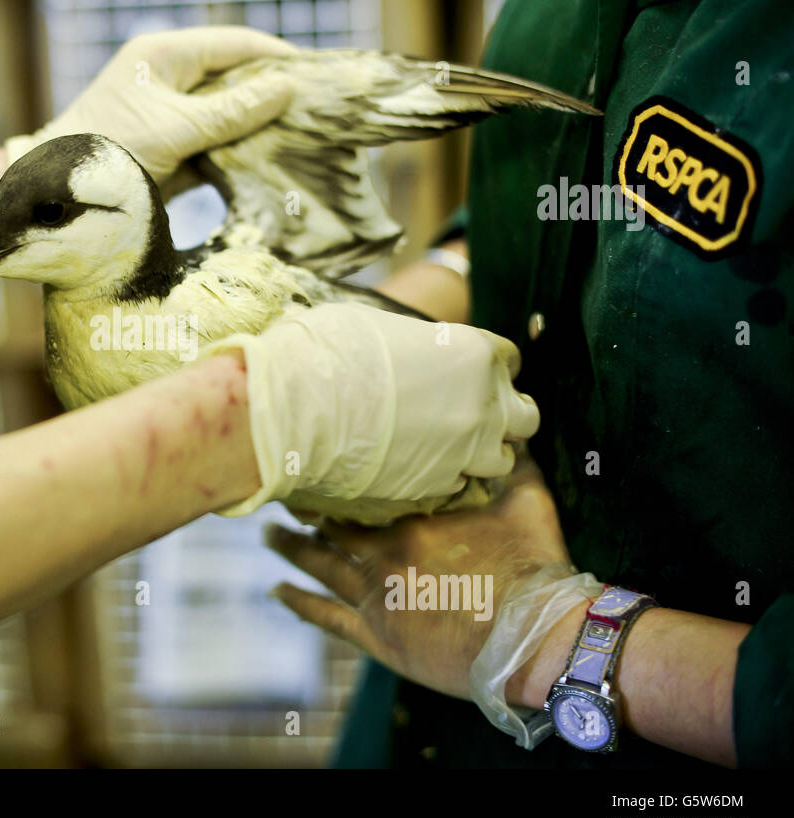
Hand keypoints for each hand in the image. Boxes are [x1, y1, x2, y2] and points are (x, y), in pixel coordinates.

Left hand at [7, 26, 297, 184]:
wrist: (60, 202)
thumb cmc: (109, 153)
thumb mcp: (177, 130)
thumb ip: (233, 112)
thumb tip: (287, 88)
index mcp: (164, 56)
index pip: (233, 44)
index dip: (276, 56)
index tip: (319, 71)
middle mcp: (168, 79)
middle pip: (233, 78)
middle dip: (273, 92)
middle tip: (319, 108)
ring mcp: (169, 115)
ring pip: (227, 113)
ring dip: (260, 126)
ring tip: (305, 135)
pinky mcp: (171, 150)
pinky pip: (215, 144)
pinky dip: (240, 153)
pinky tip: (272, 162)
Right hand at [208, 303, 539, 515]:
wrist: (293, 409)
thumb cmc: (325, 354)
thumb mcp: (376, 327)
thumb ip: (414, 344)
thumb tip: (406, 350)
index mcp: (473, 354)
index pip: (510, 361)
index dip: (486, 368)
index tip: (467, 373)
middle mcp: (482, 406)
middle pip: (524, 416)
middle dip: (502, 415)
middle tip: (469, 414)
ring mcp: (463, 453)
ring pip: (500, 460)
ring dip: (480, 453)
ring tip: (445, 447)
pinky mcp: (434, 490)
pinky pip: (458, 488)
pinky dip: (443, 479)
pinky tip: (414, 467)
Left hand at [266, 461, 575, 699]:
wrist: (533, 636)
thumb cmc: (536, 567)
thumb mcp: (529, 501)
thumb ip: (517, 464)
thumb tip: (514, 431)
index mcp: (413, 517)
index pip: (360, 488)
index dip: (336, 478)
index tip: (316, 461)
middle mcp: (383, 551)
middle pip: (330, 524)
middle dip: (305, 510)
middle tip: (282, 495)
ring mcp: (375, 594)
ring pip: (318, 564)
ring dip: (290, 548)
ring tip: (268, 535)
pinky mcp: (377, 636)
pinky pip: (325, 615)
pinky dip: (298, 602)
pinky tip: (277, 592)